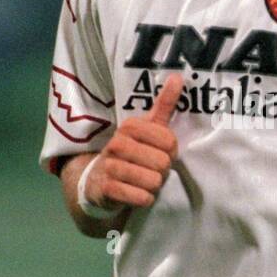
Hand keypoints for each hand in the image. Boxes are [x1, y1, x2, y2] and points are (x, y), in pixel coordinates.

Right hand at [85, 72, 183, 209]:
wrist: (98, 181)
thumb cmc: (131, 152)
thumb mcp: (146, 128)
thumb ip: (163, 105)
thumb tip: (178, 77)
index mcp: (130, 126)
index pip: (169, 141)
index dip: (171, 152)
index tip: (160, 153)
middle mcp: (117, 144)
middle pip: (163, 162)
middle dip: (162, 171)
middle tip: (152, 170)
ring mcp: (109, 166)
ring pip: (153, 181)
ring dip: (154, 186)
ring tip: (144, 181)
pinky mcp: (106, 189)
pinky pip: (141, 197)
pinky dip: (144, 199)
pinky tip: (137, 194)